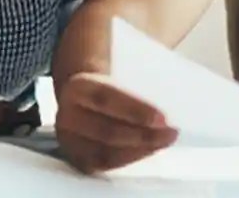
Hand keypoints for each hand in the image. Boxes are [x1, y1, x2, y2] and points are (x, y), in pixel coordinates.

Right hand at [55, 72, 178, 173]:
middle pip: (107, 130)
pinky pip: (105, 163)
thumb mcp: (118, 77)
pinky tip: (149, 150)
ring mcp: (69, 140)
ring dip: (140, 149)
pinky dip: (130, 157)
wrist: (83, 100)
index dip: (135, 110)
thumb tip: (164, 105)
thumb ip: (137, 87)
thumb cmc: (110, 88)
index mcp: (78, 87)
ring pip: (106, 151)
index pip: (106, 99)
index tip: (163, 118)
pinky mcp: (77, 158)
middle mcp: (67, 115)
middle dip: (142, 134)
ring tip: (164, 141)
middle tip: (171, 132)